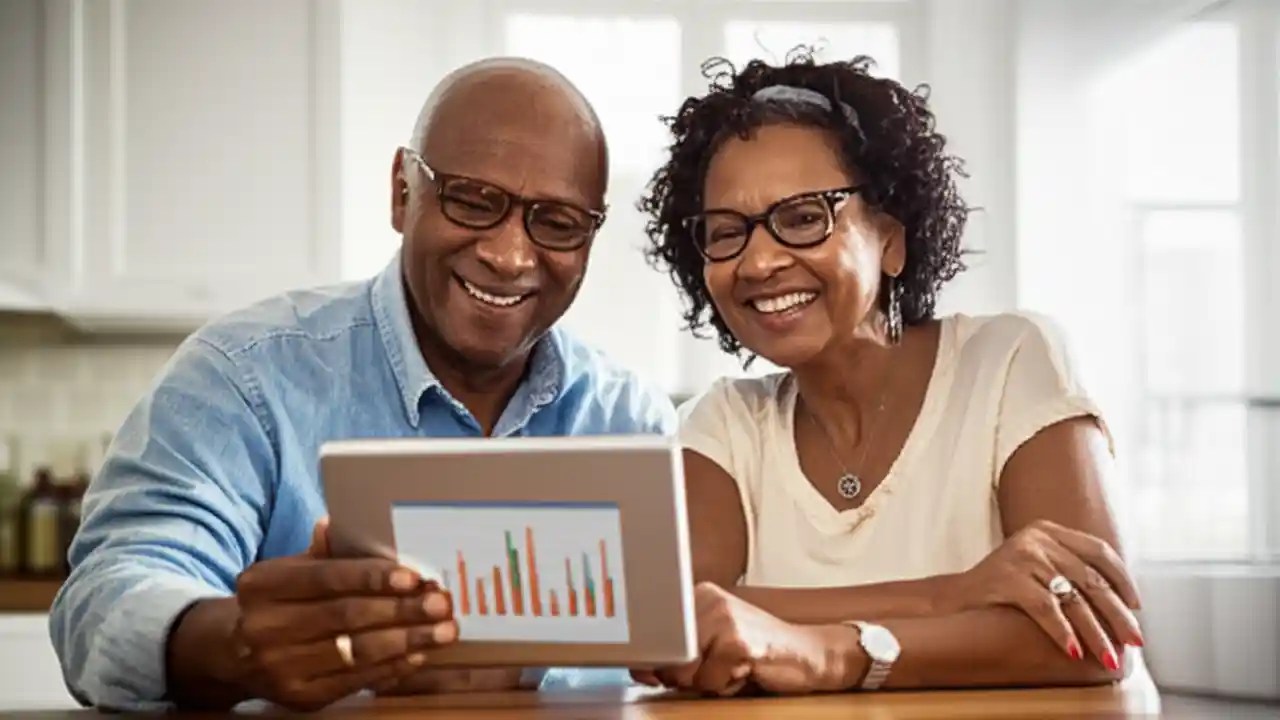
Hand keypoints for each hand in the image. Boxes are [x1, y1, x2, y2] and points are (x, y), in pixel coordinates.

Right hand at [230, 518, 458, 709]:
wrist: (234, 655)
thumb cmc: (279, 602)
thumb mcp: (289, 572)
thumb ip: (322, 553)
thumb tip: (339, 523)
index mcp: (262, 585)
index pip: (325, 578)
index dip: (372, 577)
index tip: (414, 576)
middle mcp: (265, 627)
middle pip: (346, 616)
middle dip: (401, 610)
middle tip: (440, 603)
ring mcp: (280, 667)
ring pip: (356, 651)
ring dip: (407, 641)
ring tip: (443, 631)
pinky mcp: (299, 698)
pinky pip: (355, 680)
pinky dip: (391, 667)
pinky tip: (418, 654)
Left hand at [632, 582, 857, 695]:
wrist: (807, 654)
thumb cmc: (754, 653)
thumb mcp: (709, 648)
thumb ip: (675, 654)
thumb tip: (639, 670)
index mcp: (696, 595)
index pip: (654, 630)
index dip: (656, 659)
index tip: (658, 669)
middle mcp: (706, 598)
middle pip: (667, 655)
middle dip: (686, 674)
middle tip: (716, 665)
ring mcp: (723, 616)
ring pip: (686, 671)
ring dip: (707, 681)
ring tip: (731, 666)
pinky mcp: (737, 640)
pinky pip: (710, 681)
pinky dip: (726, 685)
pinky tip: (745, 669)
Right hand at [949, 519, 1142, 668]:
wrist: (954, 598)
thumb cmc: (1002, 588)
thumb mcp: (1037, 567)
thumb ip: (1068, 570)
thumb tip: (1121, 603)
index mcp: (1048, 530)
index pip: (1098, 550)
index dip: (1122, 578)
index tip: (1136, 606)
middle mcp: (1037, 538)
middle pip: (1091, 578)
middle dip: (1117, 614)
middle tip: (1134, 640)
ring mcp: (1021, 556)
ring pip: (1073, 598)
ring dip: (1096, 632)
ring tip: (1109, 656)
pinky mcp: (1007, 578)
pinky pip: (1046, 609)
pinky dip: (1063, 632)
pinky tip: (1074, 651)